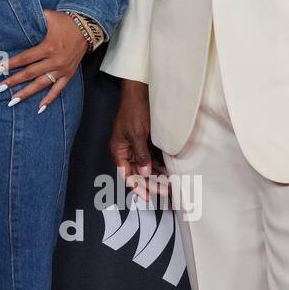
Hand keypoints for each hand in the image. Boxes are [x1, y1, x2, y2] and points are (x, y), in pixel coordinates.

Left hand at [0, 11, 87, 112]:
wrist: (87, 28)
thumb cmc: (65, 21)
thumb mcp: (49, 16)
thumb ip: (34, 18)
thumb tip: (18, 16)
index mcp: (48, 47)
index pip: (25, 59)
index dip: (10, 64)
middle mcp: (54, 61)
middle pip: (30, 73)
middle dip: (13, 81)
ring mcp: (62, 69)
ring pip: (41, 84)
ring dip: (26, 93)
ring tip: (12, 101)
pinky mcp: (69, 74)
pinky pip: (58, 89)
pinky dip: (50, 99)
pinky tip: (39, 108)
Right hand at [109, 79, 165, 201]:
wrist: (139, 92)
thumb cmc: (134, 111)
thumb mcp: (137, 134)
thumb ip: (140, 155)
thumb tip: (144, 173)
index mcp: (118, 150)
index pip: (127, 175)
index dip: (138, 187)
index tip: (149, 197)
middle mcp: (125, 151)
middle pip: (137, 173)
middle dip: (150, 184)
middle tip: (165, 192)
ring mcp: (135, 146)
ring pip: (145, 167)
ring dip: (157, 176)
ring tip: (170, 185)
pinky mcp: (144, 141)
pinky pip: (151, 158)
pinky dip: (159, 165)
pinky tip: (169, 171)